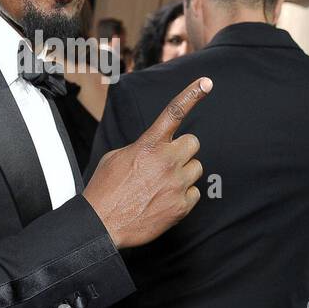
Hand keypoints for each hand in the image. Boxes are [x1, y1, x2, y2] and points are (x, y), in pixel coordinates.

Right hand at [84, 77, 211, 248]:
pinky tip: (164, 201)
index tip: (206, 83)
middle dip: (182, 151)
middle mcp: (166, 161)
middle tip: (166, 162)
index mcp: (149, 145)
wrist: (102, 225)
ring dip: (183, 173)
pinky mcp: (182, 206)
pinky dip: (182, 197)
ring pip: (196, 169)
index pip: (174, 112)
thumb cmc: (106, 189)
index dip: (191, 94)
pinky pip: (194, 194)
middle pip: (193, 143)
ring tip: (161, 185)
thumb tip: (155, 148)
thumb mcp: (117, 157)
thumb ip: (142, 147)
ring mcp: (176, 184)